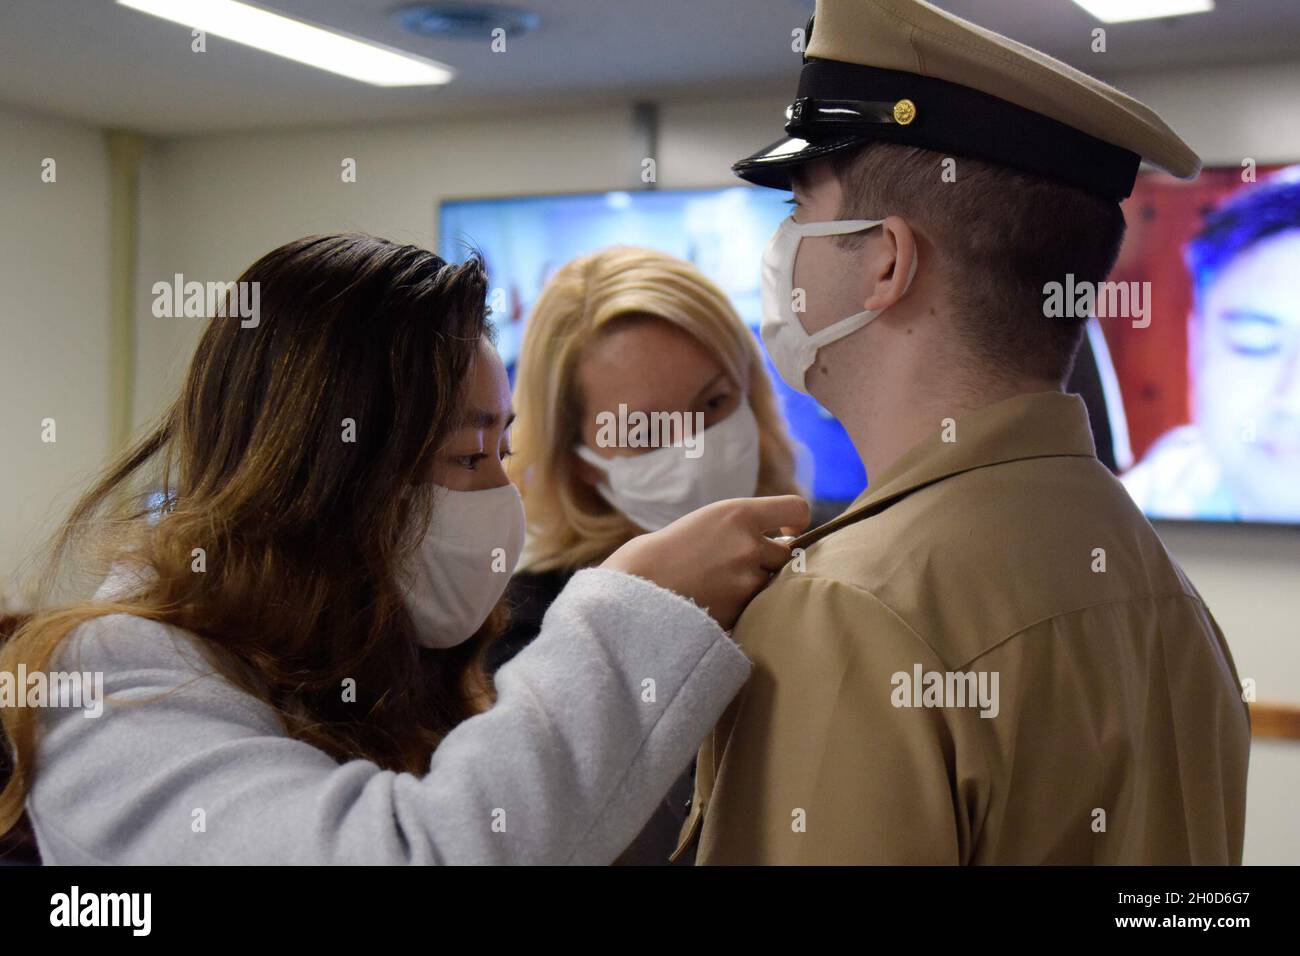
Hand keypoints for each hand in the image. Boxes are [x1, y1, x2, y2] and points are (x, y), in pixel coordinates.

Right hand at [601, 495, 810, 629]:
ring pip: (770, 583)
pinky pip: (754, 608)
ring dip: (754, 585)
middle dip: (768, 560)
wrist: (632, 586)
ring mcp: (745, 582)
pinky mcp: (738, 612)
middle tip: (734, 564)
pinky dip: (740, 606)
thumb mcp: (707, 521)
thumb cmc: (667, 551)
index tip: (787, 529)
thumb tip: (784, 541)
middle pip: (785, 553)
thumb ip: (744, 525)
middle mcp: (748, 545)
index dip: (797, 520)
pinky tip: (712, 601)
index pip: (797, 509)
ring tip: (718, 584)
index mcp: (738, 514)